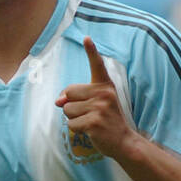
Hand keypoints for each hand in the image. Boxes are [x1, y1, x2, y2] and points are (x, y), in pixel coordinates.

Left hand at [55, 37, 134, 159]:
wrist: (123, 141)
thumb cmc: (106, 121)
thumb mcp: (95, 104)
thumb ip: (76, 98)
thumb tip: (58, 101)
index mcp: (105, 86)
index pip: (97, 65)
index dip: (91, 51)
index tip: (86, 38)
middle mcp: (104, 93)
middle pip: (69, 93)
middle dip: (71, 105)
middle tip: (88, 114)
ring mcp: (100, 107)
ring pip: (67, 109)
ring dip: (73, 119)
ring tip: (90, 122)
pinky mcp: (94, 122)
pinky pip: (71, 124)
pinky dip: (77, 130)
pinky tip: (90, 131)